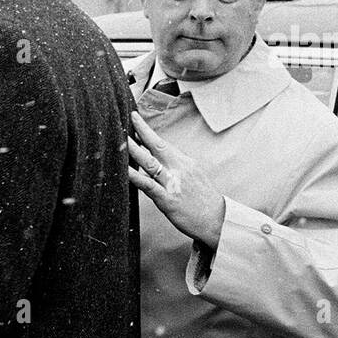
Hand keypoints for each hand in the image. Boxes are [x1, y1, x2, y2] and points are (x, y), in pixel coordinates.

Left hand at [127, 111, 225, 249]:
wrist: (217, 220)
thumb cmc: (202, 200)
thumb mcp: (193, 176)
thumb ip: (175, 166)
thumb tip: (157, 156)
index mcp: (185, 162)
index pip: (162, 142)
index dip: (146, 130)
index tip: (134, 117)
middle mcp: (179, 169)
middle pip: (157, 146)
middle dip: (140, 131)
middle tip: (126, 119)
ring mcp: (173, 184)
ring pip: (150, 163)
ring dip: (134, 150)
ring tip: (120, 140)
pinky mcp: (168, 200)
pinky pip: (149, 186)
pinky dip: (136, 177)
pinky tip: (125, 170)